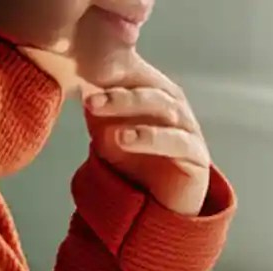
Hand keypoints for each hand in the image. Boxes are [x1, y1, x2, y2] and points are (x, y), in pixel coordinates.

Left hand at [81, 55, 211, 216]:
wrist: (154, 203)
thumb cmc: (132, 160)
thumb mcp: (106, 127)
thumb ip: (97, 103)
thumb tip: (75, 75)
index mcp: (153, 90)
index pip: (136, 69)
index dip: (114, 64)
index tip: (83, 65)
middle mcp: (174, 105)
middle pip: (150, 86)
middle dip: (118, 91)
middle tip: (91, 101)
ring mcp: (188, 128)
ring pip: (164, 108)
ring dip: (131, 106)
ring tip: (103, 115)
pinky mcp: (197, 155)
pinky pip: (177, 141)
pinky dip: (151, 137)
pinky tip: (127, 139)